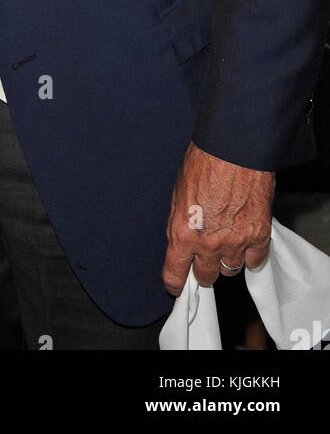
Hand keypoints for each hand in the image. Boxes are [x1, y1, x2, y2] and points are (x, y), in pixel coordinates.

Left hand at [162, 141, 273, 294]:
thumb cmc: (203, 162)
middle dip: (203, 268)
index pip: (175, 274)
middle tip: (204, 255)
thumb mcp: (178, 194)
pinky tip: (245, 238)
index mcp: (183, 232)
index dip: (175, 283)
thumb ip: (179, 223)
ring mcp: (236, 242)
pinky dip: (250, 253)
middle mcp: (208, 243)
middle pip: (206, 277)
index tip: (176, 285)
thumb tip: (180, 242)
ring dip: (226, 259)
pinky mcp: (258, 236)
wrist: (233, 148)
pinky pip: (254, 260)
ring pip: (230, 270)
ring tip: (226, 240)